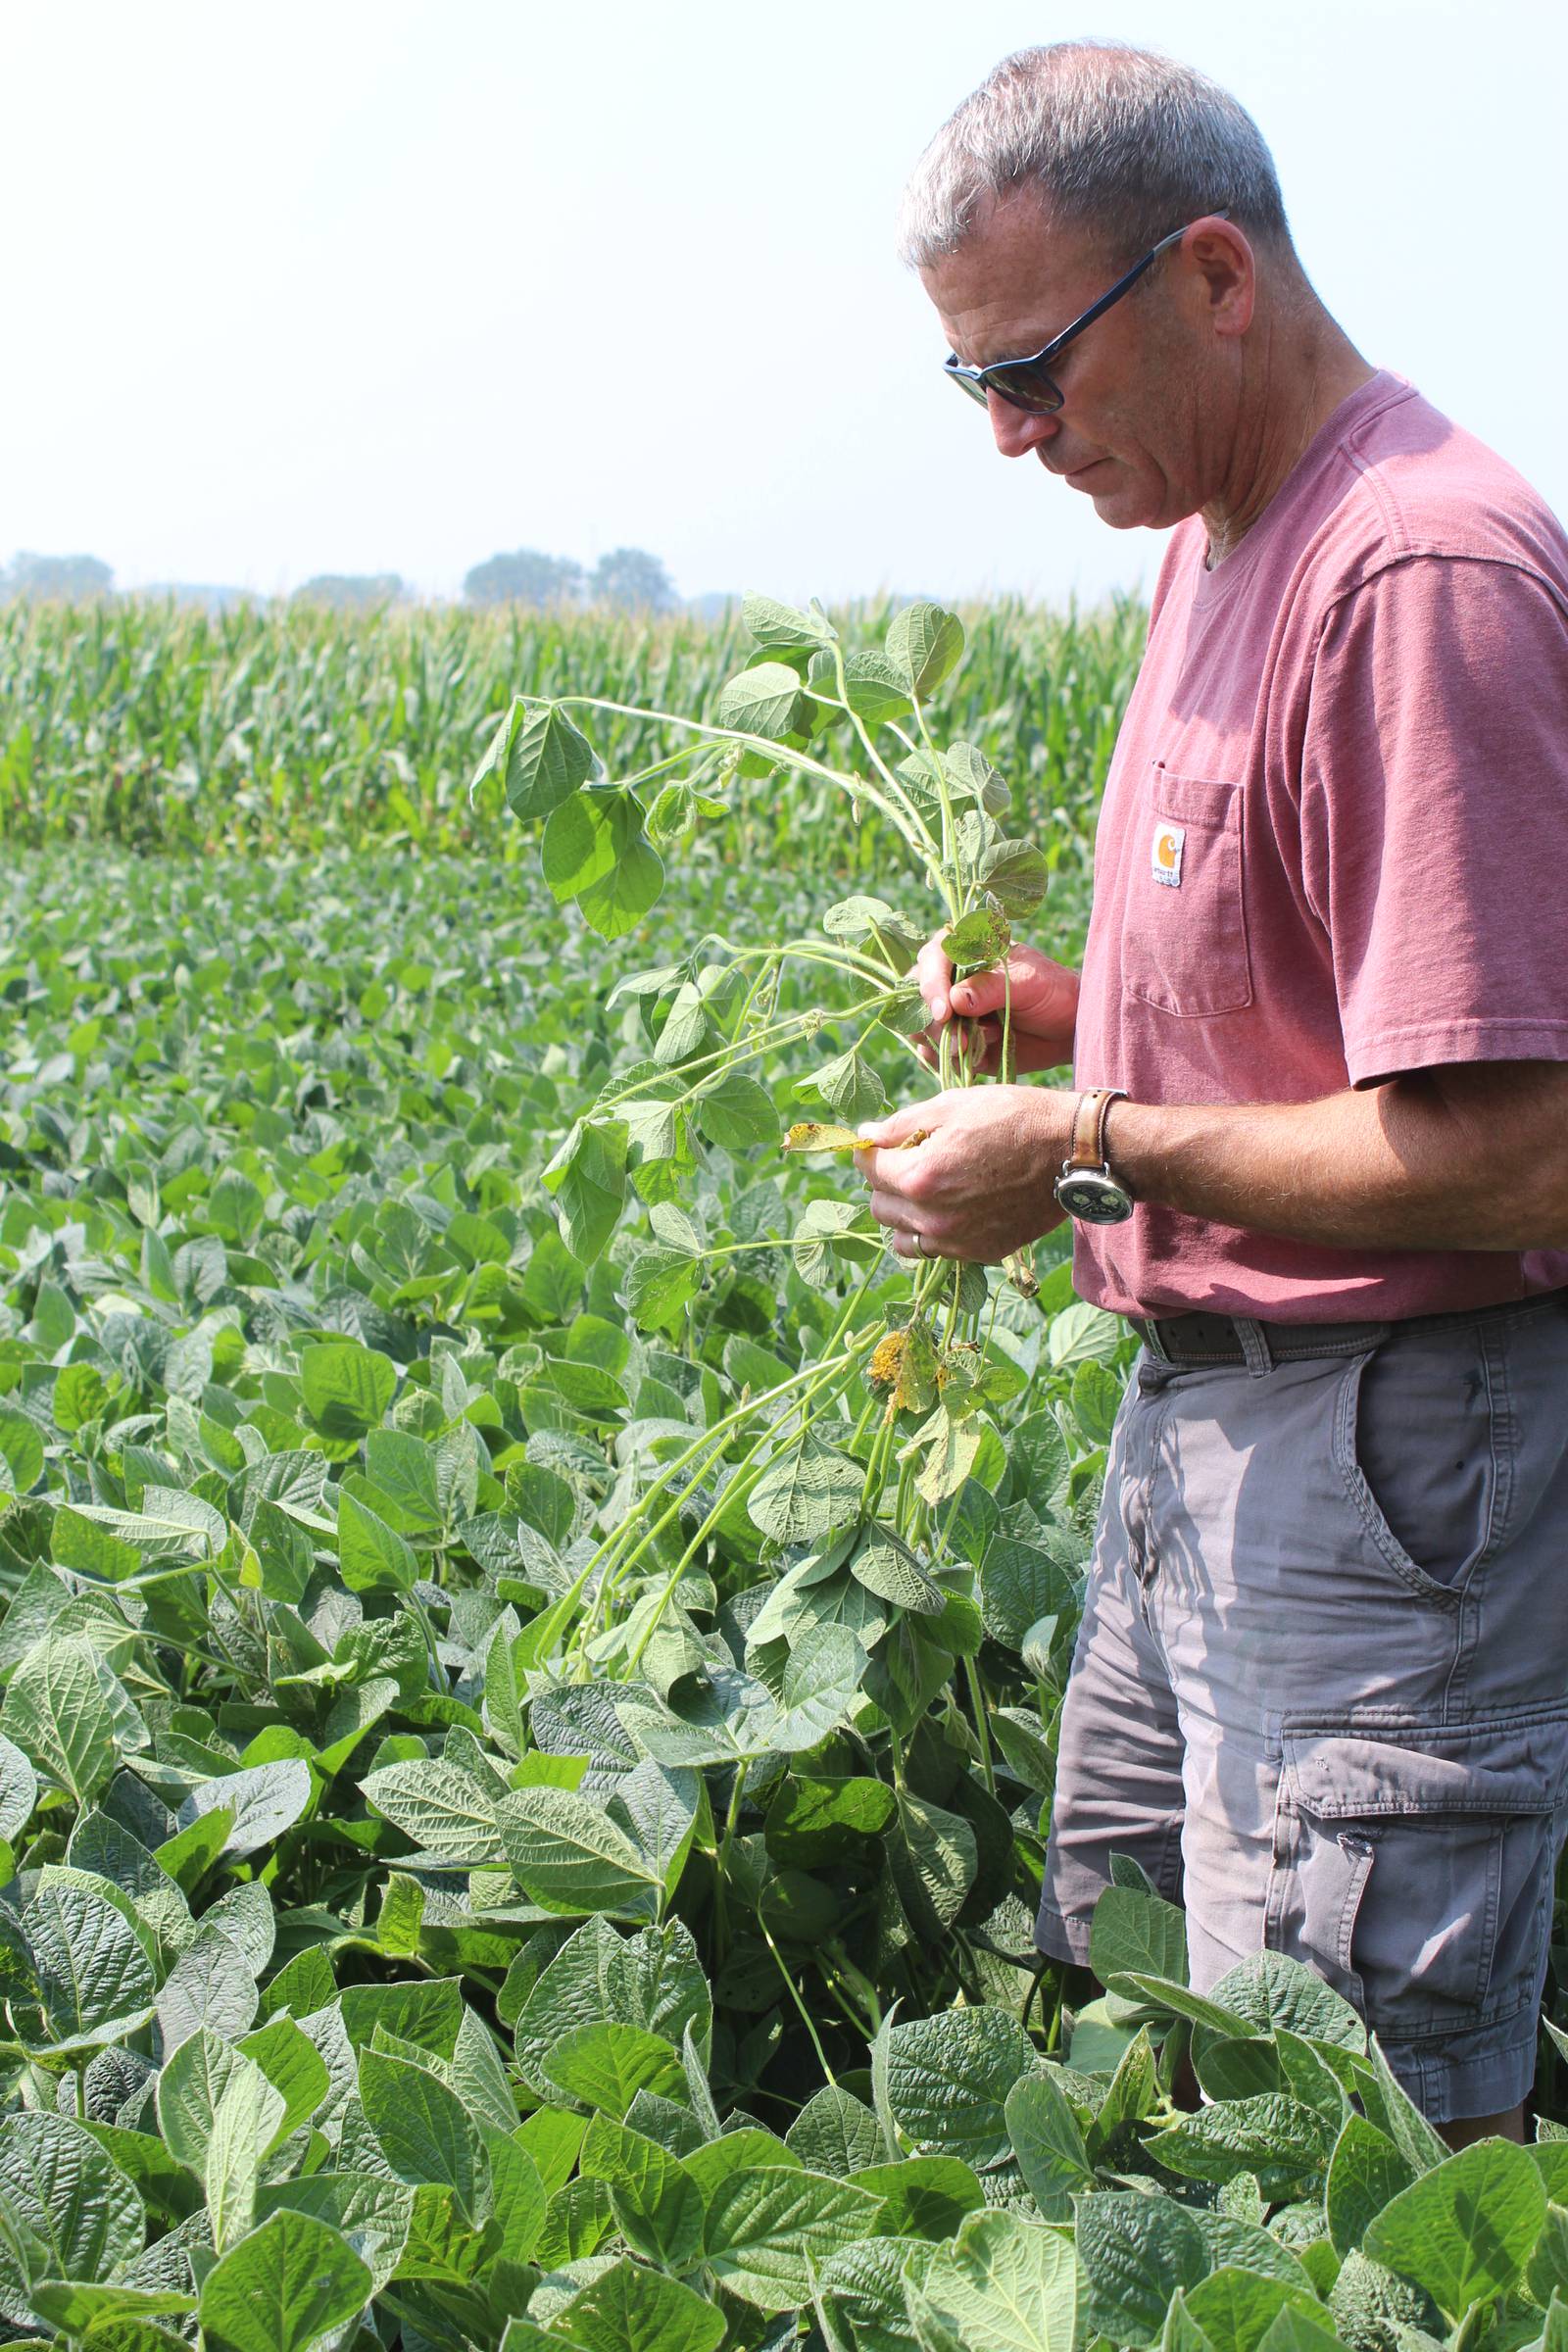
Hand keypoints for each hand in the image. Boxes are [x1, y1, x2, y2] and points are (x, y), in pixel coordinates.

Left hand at [855, 1085, 1074, 1261]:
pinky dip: (934, 1231)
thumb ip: (902, 1124)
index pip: (868, 1170)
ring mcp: (957, 1241)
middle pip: (879, 1207)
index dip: (870, 1151)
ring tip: (930, 1189)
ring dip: (905, 1213)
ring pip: (901, 1237)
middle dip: (886, 1182)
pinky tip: (954, 1207)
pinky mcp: (980, 1253)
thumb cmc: (1013, 1118)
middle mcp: (934, 1218)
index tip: (881, 1143)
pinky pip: (935, 1249)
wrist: (1072, 1152)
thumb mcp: (953, 1106)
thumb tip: (866, 1135)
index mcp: (921, 1177)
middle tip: (912, 1161)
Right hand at [914, 938, 1078, 1074]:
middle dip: (933, 1021)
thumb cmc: (1053, 993)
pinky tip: (976, 1059)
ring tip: (978, 1048)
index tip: (945, 1012)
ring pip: (919, 1027)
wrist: (1068, 1029)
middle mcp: (951, 980)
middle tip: (961, 1043)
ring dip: (941, 1042)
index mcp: (966, 952)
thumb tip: (955, 999)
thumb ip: (991, 987)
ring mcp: (950, 1013)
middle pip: (916, 995)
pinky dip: (947, 1060)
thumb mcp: (1029, 983)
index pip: (932, 958)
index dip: (932, 984)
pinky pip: (933, 1053)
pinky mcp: (955, 1042)